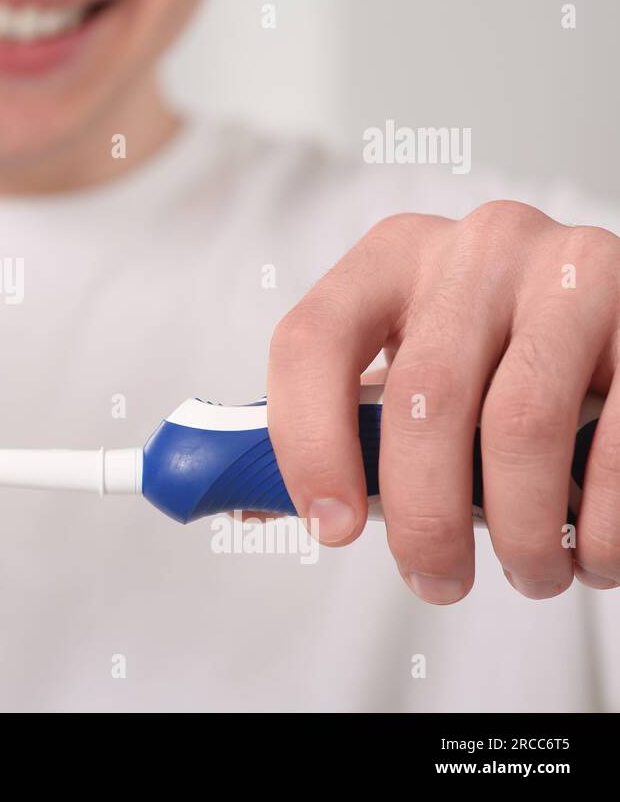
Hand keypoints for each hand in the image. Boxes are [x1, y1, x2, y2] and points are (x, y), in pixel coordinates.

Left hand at [267, 201, 619, 602]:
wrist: (617, 315)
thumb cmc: (492, 353)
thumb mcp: (411, 360)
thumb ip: (340, 423)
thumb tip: (245, 504)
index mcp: (392, 259)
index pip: (311, 341)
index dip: (305, 442)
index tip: (329, 526)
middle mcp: (477, 249)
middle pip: (421, 399)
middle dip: (424, 518)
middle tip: (437, 577)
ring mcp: (570, 272)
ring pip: (519, 426)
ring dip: (523, 531)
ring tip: (532, 571)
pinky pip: (616, 443)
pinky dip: (603, 522)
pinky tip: (594, 550)